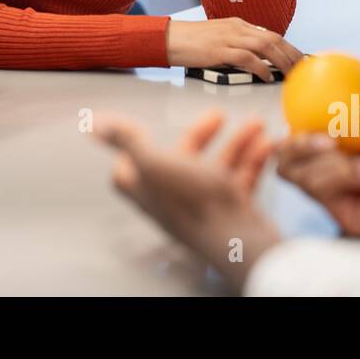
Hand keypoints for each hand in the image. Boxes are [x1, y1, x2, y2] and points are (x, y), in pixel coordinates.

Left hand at [95, 109, 281, 291]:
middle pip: (181, 161)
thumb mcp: (156, 163)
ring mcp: (204, 207)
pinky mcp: (232, 211)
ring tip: (255, 124)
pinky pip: (241, 181)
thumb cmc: (196, 203)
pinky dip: (253, 161)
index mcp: (149, 188)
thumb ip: (127, 140)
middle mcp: (173, 199)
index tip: (144, 130)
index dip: (133, 149)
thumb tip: (93, 123)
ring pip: (217, 168)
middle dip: (202, 134)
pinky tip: (266, 145)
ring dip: (236, 143)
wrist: (241, 242)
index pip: (130, 171)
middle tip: (219, 115)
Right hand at [166, 18, 303, 80]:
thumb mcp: (219, 39)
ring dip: (282, 61)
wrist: (168, 38)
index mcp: (239, 25)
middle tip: (304, 71)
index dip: (290, 48)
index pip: (272, 35)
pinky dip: (260, 67)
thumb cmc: (191, 43)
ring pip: (265, 46)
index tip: (301, 61)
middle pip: (274, 39)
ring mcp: (228, 37)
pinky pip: (246, 57)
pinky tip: (267, 77)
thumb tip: (257, 61)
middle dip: (293, 55)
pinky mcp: (218, 49)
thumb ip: (238, 45)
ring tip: (291, 74)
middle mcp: (238, 28)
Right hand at [275, 84, 359, 239]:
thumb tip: (347, 64)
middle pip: (287, 159)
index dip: (293, 125)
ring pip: (295, 174)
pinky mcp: (342, 215)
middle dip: (295, 145)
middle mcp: (337, 173)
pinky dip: (338, 175)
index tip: (296, 108)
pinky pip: (318, 190)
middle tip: (323, 138)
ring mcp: (339, 195)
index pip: (302, 137)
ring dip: (325, 162)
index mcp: (346, 149)